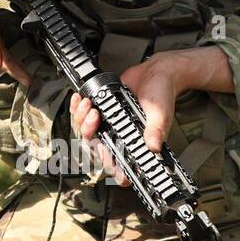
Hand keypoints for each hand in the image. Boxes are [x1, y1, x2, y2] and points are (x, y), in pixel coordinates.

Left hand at [70, 53, 185, 187]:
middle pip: (95, 150)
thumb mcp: (160, 113)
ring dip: (81, 119)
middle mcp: (122, 139)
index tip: (103, 149)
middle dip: (89, 134)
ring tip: (89, 103)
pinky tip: (81, 99)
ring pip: (86, 134)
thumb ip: (156, 130)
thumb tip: (154, 146)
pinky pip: (83, 117)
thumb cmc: (162, 94)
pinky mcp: (102, 112)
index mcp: (137, 145)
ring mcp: (110, 126)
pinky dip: (77, 109)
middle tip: (95, 116)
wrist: (155, 72)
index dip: (108, 164)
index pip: (119, 167)